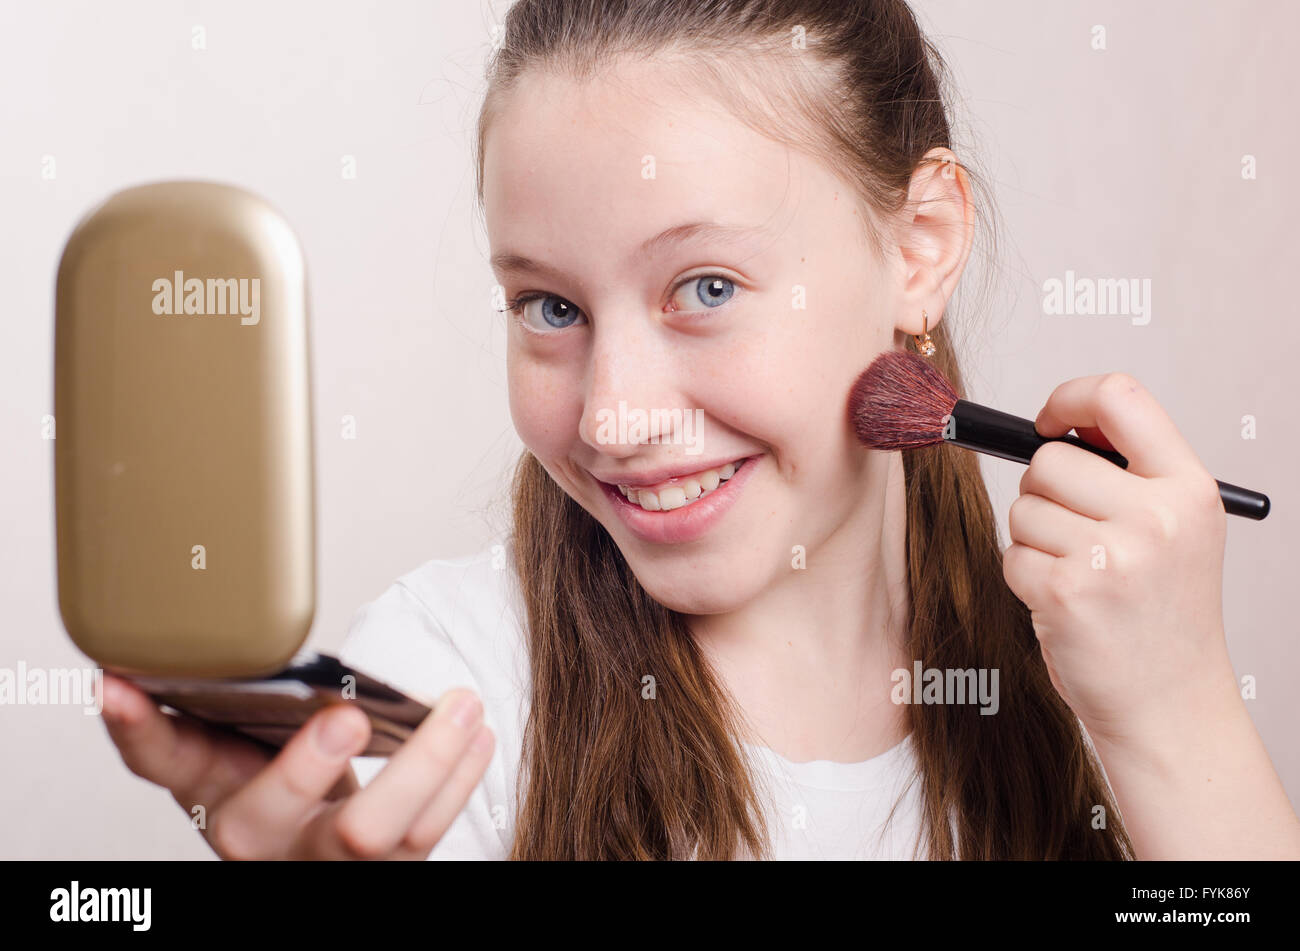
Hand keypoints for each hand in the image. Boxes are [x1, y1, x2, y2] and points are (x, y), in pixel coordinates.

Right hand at [99, 675, 494, 858]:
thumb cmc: (285, 782)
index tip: (117, 682)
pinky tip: (480, 735)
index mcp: (211, 789)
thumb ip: (247, 696)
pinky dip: (460, 781)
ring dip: (427, 764)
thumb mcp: (249, 743)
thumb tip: (244, 619)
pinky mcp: (381, 873)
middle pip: (270, 816)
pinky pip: (426, 839)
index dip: (134, 725)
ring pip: (371, 835)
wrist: (317, 857)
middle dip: (308, 766)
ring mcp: (319, 863)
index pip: (158, 759)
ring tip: (464, 706)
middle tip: (348, 715)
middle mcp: (258, 837)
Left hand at [1001, 371, 1240, 752]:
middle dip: (1043, 492)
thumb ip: (1131, 471)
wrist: (1169, 703)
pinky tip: (1062, 603)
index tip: (1048, 422)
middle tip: (1073, 534)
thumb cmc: (1160, 614)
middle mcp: (1157, 518)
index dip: (1068, 398)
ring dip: (1033, 539)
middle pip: (1049, 460)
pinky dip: (1023, 576)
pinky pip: (1011, 554)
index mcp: (1188, 489)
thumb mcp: (1177, 529)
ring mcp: (1111, 556)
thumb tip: (1057, 421)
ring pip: (1023, 508)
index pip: (1120, 397)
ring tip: (1078, 574)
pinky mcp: (1065, 592)